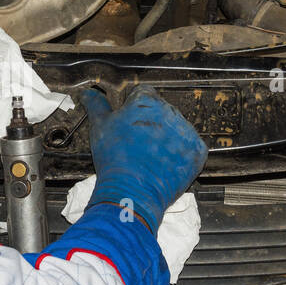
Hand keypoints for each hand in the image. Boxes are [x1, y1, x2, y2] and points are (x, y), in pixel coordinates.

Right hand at [81, 87, 206, 231]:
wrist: (132, 191)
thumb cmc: (114, 158)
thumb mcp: (99, 126)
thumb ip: (96, 104)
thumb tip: (88, 93)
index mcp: (146, 100)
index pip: (142, 94)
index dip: (133, 109)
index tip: (128, 123)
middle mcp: (170, 111)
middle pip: (160, 112)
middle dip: (150, 124)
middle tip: (136, 143)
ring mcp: (186, 131)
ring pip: (175, 128)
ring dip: (166, 138)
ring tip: (149, 156)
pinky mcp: (197, 151)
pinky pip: (189, 147)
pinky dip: (180, 154)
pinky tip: (163, 163)